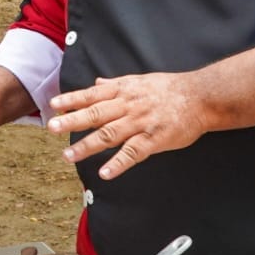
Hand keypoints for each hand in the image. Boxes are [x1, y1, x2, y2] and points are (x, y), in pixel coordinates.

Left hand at [46, 72, 208, 181]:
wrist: (202, 96)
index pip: (92, 94)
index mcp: (124, 90)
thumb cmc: (169, 89)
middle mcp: (128, 105)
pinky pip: (133, 153)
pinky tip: (104, 173)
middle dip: (72, 121)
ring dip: (87, 146)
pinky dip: (118, 164)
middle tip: (52, 127)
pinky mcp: (154, 139)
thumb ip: (116, 84)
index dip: (72, 99)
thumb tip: (97, 82)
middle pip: (96, 113)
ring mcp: (141, 123)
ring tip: (68, 155)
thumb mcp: (139, 81)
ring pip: (109, 135)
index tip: (54, 105)